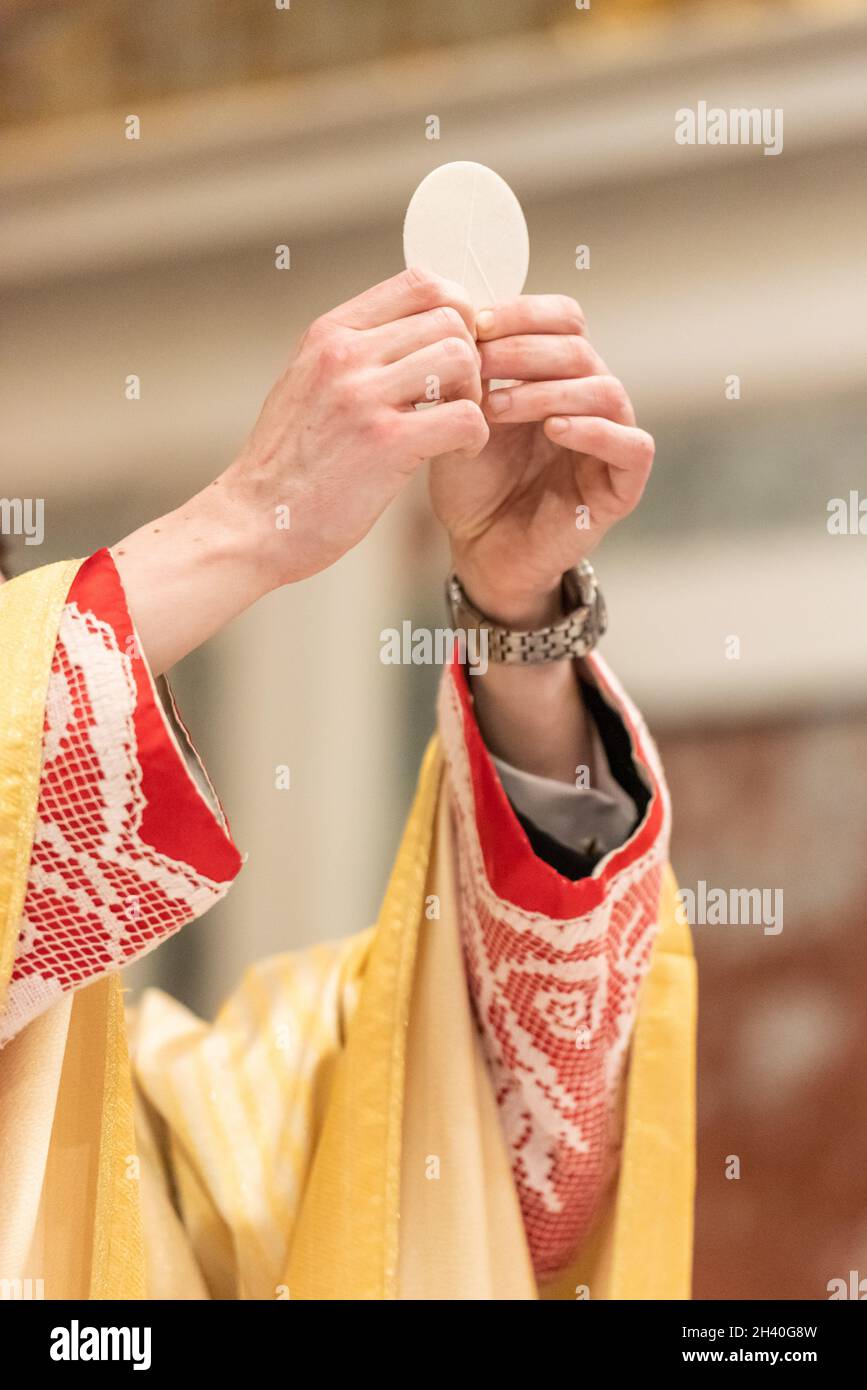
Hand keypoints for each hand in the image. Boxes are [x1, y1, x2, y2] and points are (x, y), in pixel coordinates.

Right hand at [226, 267, 487, 588]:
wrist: (254, 521)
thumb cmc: (287, 465)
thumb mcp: (307, 384)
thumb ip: (354, 353)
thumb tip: (411, 332)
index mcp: (328, 333)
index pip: (419, 282)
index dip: (456, 309)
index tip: (457, 348)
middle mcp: (344, 354)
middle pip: (449, 318)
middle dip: (472, 357)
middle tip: (459, 396)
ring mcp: (363, 396)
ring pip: (462, 358)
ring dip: (475, 394)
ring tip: (456, 424)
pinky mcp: (386, 443)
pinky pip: (465, 417)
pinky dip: (475, 436)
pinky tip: (458, 452)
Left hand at [429, 294, 653, 627]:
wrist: (478, 550)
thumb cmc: (471, 484)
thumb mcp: (461, 417)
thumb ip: (468, 373)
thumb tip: (459, 318)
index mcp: (558, 375)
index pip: (563, 319)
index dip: (524, 313)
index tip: (475, 322)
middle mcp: (590, 400)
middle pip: (580, 348)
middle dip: (524, 350)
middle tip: (479, 362)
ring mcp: (610, 442)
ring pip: (606, 390)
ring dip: (548, 390)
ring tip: (498, 405)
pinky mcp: (621, 487)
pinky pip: (632, 447)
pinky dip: (596, 431)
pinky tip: (554, 429)